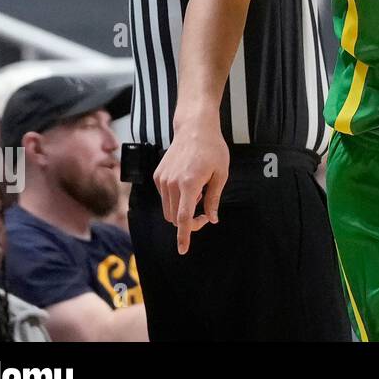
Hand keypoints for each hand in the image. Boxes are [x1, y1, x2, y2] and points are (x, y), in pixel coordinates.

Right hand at [153, 114, 229, 254]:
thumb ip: (214, 198)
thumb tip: (212, 218)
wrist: (194, 128)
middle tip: (205, 212)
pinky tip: (189, 184)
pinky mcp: (157, 176)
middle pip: (175, 217)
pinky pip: (165, 198)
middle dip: (189, 222)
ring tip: (199, 192)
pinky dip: (176, 200)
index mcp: (189, 183)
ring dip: (182, 210)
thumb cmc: (213, 149)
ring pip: (169, 209)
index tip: (183, 250)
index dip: (184, 236)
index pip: (184, 217)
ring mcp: (162, 180)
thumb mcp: (221, 174)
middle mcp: (171, 183)